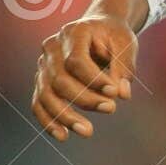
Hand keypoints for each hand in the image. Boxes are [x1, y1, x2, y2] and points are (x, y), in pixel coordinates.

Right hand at [31, 9, 137, 141]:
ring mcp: (44, 64)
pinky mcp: (42, 80)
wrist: (99, 29)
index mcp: (74, 32)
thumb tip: (122, 94)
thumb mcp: (126, 45)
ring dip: (66, 116)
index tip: (114, 93)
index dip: (94, 80)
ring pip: (46, 94)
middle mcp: (52, 47)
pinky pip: (39, 103)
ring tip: (87, 131)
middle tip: (111, 109)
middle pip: (60, 79)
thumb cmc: (114, 37)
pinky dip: (49, 121)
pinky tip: (63, 136)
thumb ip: (124, 68)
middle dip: (85, 99)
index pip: (76, 61)